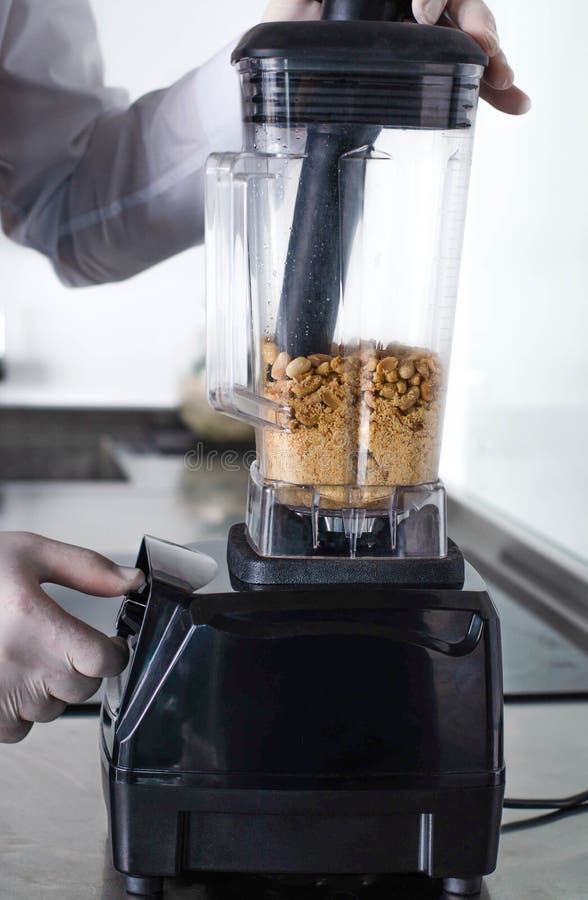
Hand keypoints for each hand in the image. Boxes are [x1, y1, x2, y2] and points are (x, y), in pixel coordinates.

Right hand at [0, 532, 144, 742]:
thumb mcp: (29, 553)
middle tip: (57, 641)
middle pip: (82, 687)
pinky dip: (18, 708)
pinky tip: (3, 675)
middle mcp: (17, 668)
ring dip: (48, 688)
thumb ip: (87, 568)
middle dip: (80, 666)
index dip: (114, 651)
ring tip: (21, 653)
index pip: (104, 661)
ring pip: (52, 709)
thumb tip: (132, 580)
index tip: (108, 642)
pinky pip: (18, 728)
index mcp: (35, 624)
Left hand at [262, 0, 529, 114]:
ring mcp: (427, 37)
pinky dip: (496, 90)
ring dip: (494, 59)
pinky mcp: (435, 69)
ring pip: (473, 38)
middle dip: (477, 25)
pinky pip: (471, 74)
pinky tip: (515, 103)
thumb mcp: (293, 10)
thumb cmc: (292, 39)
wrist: (292, 84)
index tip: (423, 13)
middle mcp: (411, 5)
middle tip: (482, 49)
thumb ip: (304, 0)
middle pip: (462, 4)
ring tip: (504, 82)